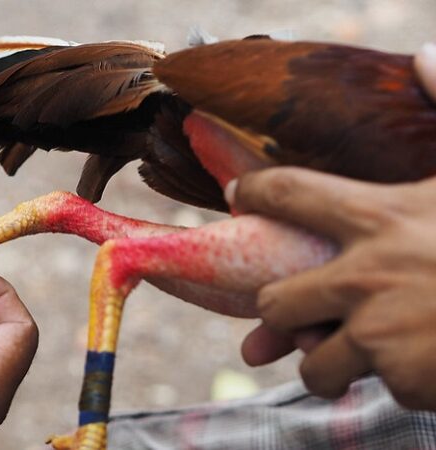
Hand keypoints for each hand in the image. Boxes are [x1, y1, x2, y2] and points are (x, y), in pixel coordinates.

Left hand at [237, 40, 435, 400]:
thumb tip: (424, 54)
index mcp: (380, 215)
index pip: (287, 192)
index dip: (255, 191)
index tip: (238, 195)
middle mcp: (365, 276)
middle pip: (274, 302)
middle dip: (280, 315)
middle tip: (297, 317)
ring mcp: (381, 334)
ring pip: (315, 365)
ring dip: (328, 366)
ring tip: (350, 360)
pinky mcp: (406, 380)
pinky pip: (382, 390)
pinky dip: (400, 386)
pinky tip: (430, 368)